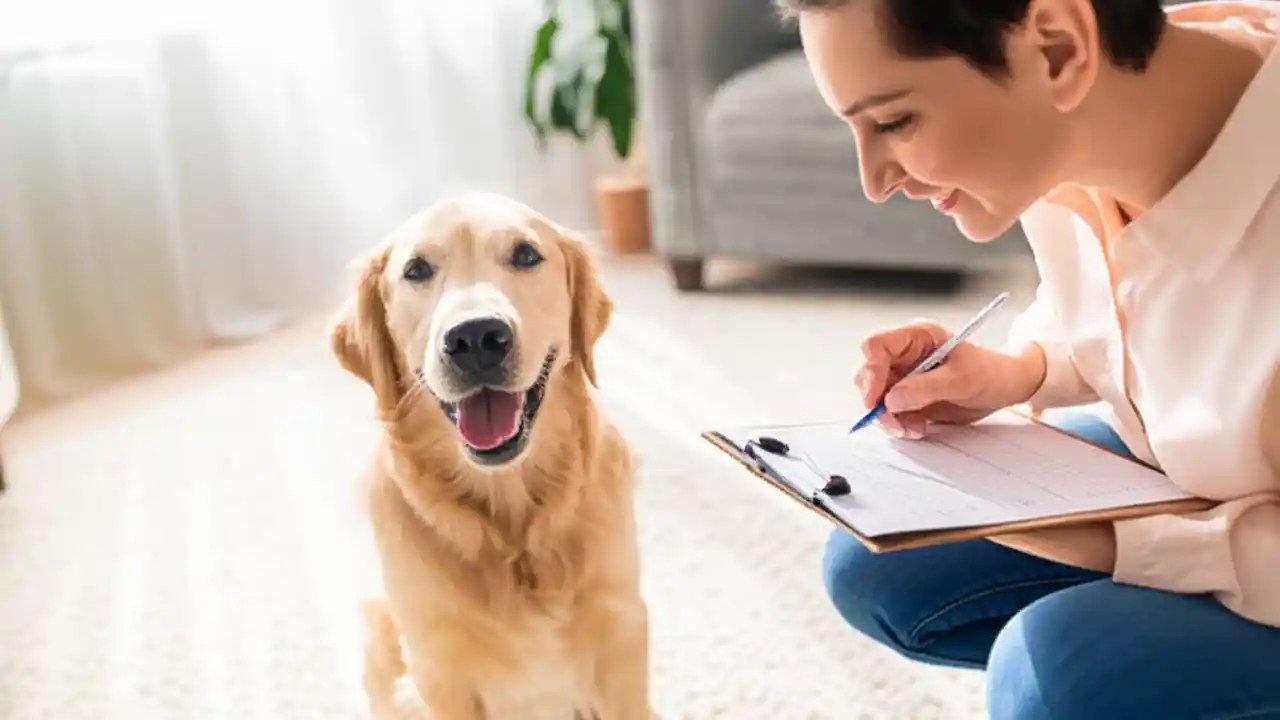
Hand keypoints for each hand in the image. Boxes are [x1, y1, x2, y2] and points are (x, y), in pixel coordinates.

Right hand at [853, 321, 1045, 437]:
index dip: (871, 370)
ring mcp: (905, 376)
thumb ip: (926, 388)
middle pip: (869, 373)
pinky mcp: (909, 397)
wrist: (1005, 388)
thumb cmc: (990, 373)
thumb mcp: (962, 379)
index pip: (876, 345)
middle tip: (893, 420)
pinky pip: (891, 412)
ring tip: (913, 428)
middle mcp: (905, 355)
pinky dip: (900, 424)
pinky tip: (919, 428)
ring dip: (890, 417)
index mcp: (916, 338)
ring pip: (877, 397)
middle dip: (877, 400)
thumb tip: (891, 400)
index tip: (877, 398)